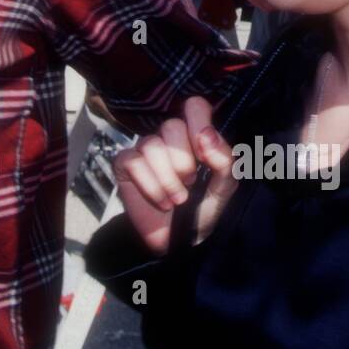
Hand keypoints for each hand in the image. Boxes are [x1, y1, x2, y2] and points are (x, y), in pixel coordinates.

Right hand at [113, 96, 236, 253]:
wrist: (179, 242)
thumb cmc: (203, 210)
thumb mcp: (224, 187)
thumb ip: (225, 160)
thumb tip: (207, 135)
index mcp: (195, 137)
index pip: (194, 106)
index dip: (198, 123)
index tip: (204, 152)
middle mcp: (168, 139)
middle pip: (171, 126)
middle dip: (183, 161)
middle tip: (190, 182)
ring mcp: (144, 150)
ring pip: (151, 145)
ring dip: (168, 180)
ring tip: (177, 199)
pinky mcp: (124, 164)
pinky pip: (133, 161)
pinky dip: (150, 186)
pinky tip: (161, 202)